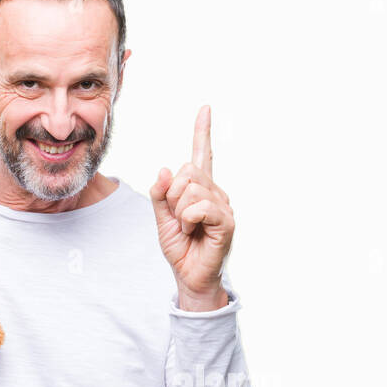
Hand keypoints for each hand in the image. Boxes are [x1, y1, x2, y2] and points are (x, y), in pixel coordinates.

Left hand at [150, 104, 234, 309]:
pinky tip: (193, 232)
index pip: (202, 155)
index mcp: (200, 189)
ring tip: (187, 229)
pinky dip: (188, 220)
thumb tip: (165, 170)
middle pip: (186, 171)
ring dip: (179, 212)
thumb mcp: (161, 218)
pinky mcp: (226, 221)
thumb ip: (160, 194)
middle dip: (172, 195)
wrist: (189, 277)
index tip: (205, 109)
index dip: (202, 132)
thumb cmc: (180, 248)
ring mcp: (223, 206)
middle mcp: (215, 192)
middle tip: (178, 219)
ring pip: (190, 189)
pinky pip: (199, 207)